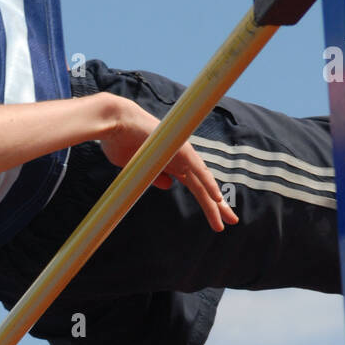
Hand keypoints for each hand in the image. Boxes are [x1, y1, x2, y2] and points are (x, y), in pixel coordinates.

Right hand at [95, 95, 238, 232]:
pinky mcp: (180, 150)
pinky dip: (208, 184)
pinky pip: (197, 171)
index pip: (195, 186)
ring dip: (216, 202)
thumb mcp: (138, 168)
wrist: (114, 123)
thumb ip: (154, 176)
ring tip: (228, 219)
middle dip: (217, 206)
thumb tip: (169, 185)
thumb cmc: (120, 141)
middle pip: (203, 187)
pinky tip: (217, 199)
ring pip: (203, 182)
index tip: (215, 219)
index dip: (206, 202)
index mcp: (172, 165)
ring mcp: (181, 154)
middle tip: (230, 222)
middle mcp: (181, 160)